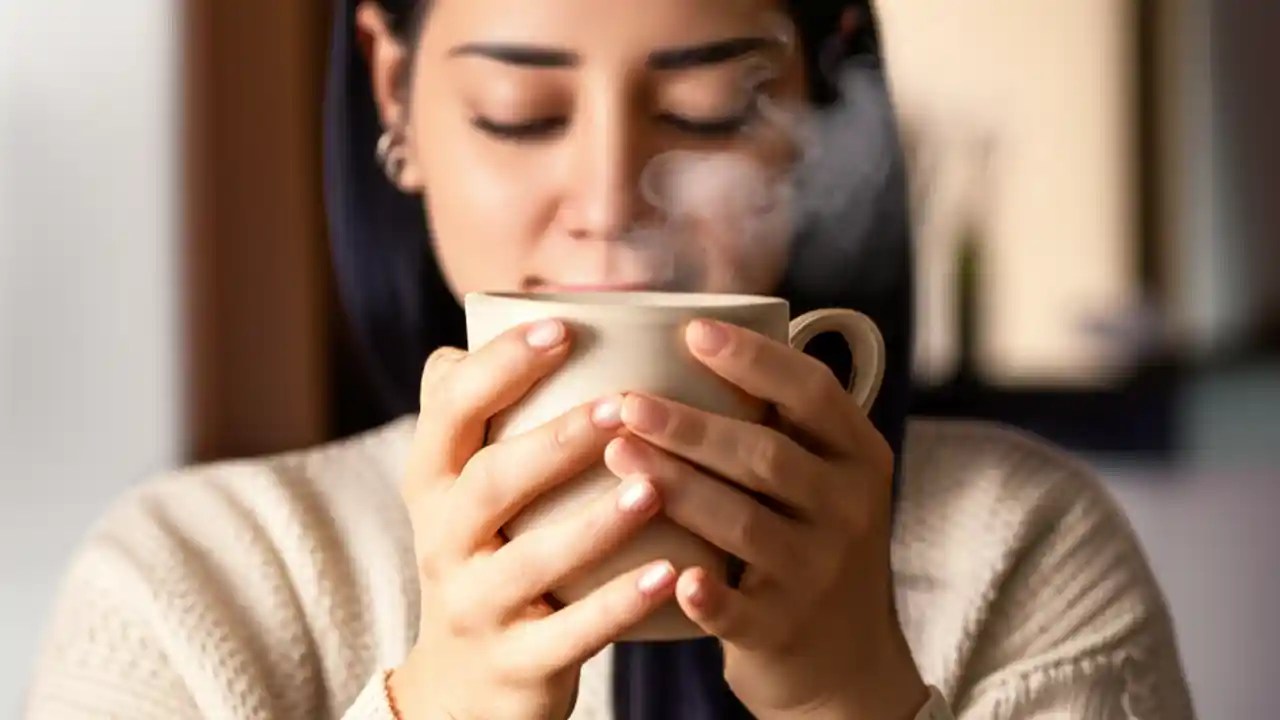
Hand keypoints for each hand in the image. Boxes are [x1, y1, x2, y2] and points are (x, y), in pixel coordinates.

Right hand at [391, 320, 676, 719]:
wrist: (463, 686)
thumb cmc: (484, 555)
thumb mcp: (459, 490)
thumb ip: (474, 417)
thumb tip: (484, 324)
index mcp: (432, 482)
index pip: (449, 410)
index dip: (500, 365)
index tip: (561, 327)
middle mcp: (442, 540)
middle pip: (489, 481)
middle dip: (557, 440)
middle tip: (625, 405)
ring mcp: (476, 606)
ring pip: (532, 560)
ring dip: (595, 523)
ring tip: (654, 487)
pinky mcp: (517, 662)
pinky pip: (571, 634)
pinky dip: (620, 605)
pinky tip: (671, 576)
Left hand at [603, 319, 927, 719]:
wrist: (845, 663)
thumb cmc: (809, 542)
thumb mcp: (824, 478)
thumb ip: (782, 421)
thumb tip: (692, 332)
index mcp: (859, 456)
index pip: (813, 392)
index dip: (754, 358)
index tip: (692, 330)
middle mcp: (849, 510)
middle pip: (766, 456)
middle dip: (691, 426)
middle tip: (627, 403)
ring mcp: (819, 573)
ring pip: (743, 524)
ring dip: (677, 488)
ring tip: (617, 455)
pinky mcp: (784, 631)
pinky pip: (739, 611)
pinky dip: (706, 595)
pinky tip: (671, 575)